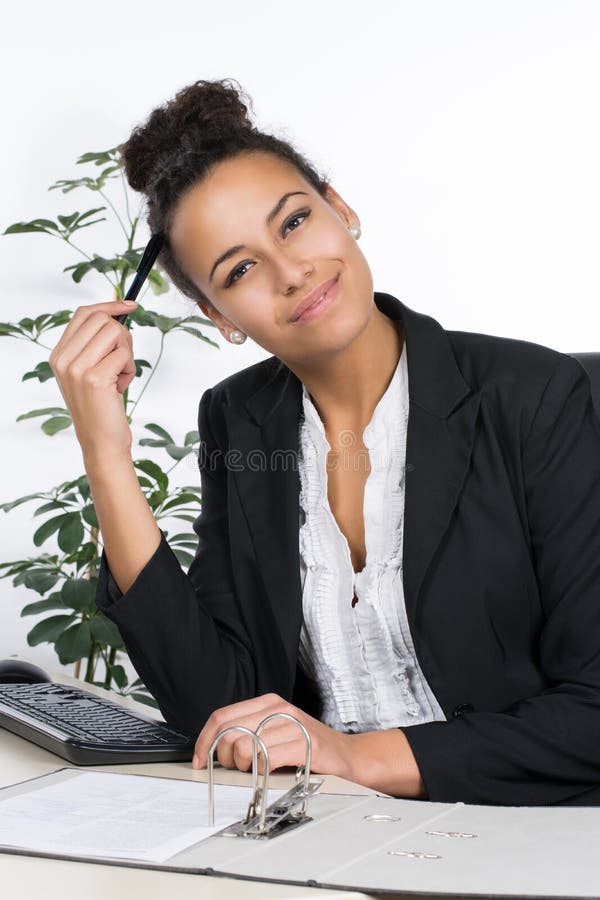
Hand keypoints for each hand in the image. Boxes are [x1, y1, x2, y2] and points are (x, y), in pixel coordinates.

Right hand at [49, 300, 138, 459]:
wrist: (101, 442)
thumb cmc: (101, 406)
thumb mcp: (90, 371)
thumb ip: (94, 345)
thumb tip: (118, 314)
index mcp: (59, 355)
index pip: (84, 314)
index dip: (110, 305)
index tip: (131, 306)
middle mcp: (63, 359)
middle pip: (102, 319)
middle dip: (123, 336)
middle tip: (123, 359)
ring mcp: (77, 368)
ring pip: (115, 333)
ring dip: (127, 353)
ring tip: (120, 375)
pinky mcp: (95, 377)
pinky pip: (125, 355)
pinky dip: (130, 369)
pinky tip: (121, 386)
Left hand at [192, 693, 426, 797]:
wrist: (350, 758)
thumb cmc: (310, 748)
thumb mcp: (276, 732)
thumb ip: (249, 733)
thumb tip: (213, 748)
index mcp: (268, 703)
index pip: (222, 716)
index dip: (204, 740)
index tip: (200, 760)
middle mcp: (278, 708)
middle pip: (228, 732)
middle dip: (224, 757)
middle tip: (238, 768)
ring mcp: (292, 724)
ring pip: (243, 746)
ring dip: (243, 766)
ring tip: (257, 770)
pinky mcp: (303, 744)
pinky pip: (265, 758)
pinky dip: (261, 770)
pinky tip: (271, 773)